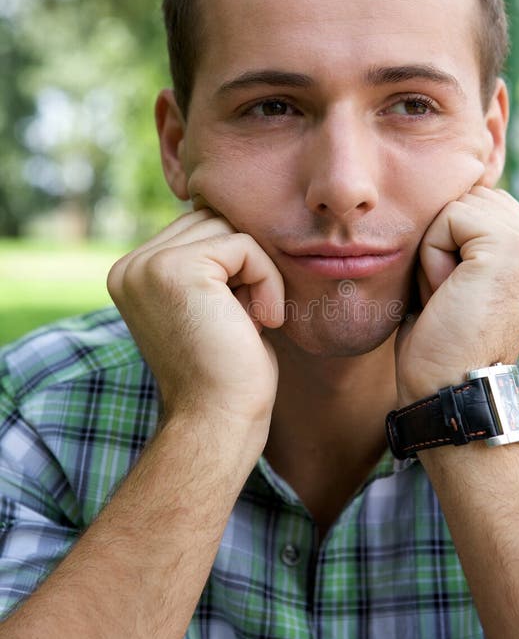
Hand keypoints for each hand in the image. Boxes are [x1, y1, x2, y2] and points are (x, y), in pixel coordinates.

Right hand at [107, 210, 284, 446]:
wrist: (218, 422)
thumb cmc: (228, 374)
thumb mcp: (211, 307)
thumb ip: (209, 265)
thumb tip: (232, 216)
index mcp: (132, 274)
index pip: (199, 229)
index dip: (234, 267)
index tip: (236, 317)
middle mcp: (130, 266)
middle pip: (212, 220)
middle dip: (244, 264)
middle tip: (246, 318)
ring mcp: (148, 266)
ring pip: (230, 229)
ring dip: (257, 273)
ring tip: (251, 319)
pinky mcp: (176, 268)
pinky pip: (245, 245)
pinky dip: (267, 281)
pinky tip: (261, 323)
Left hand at [394, 187, 518, 404]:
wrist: (448, 390)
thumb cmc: (440, 345)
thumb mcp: (462, 281)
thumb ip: (467, 241)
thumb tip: (446, 196)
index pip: (480, 207)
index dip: (449, 246)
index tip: (455, 297)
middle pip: (468, 200)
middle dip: (442, 246)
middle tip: (450, 300)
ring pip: (456, 207)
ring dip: (434, 253)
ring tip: (449, 298)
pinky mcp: (512, 247)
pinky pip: (448, 218)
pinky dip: (431, 258)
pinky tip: (446, 295)